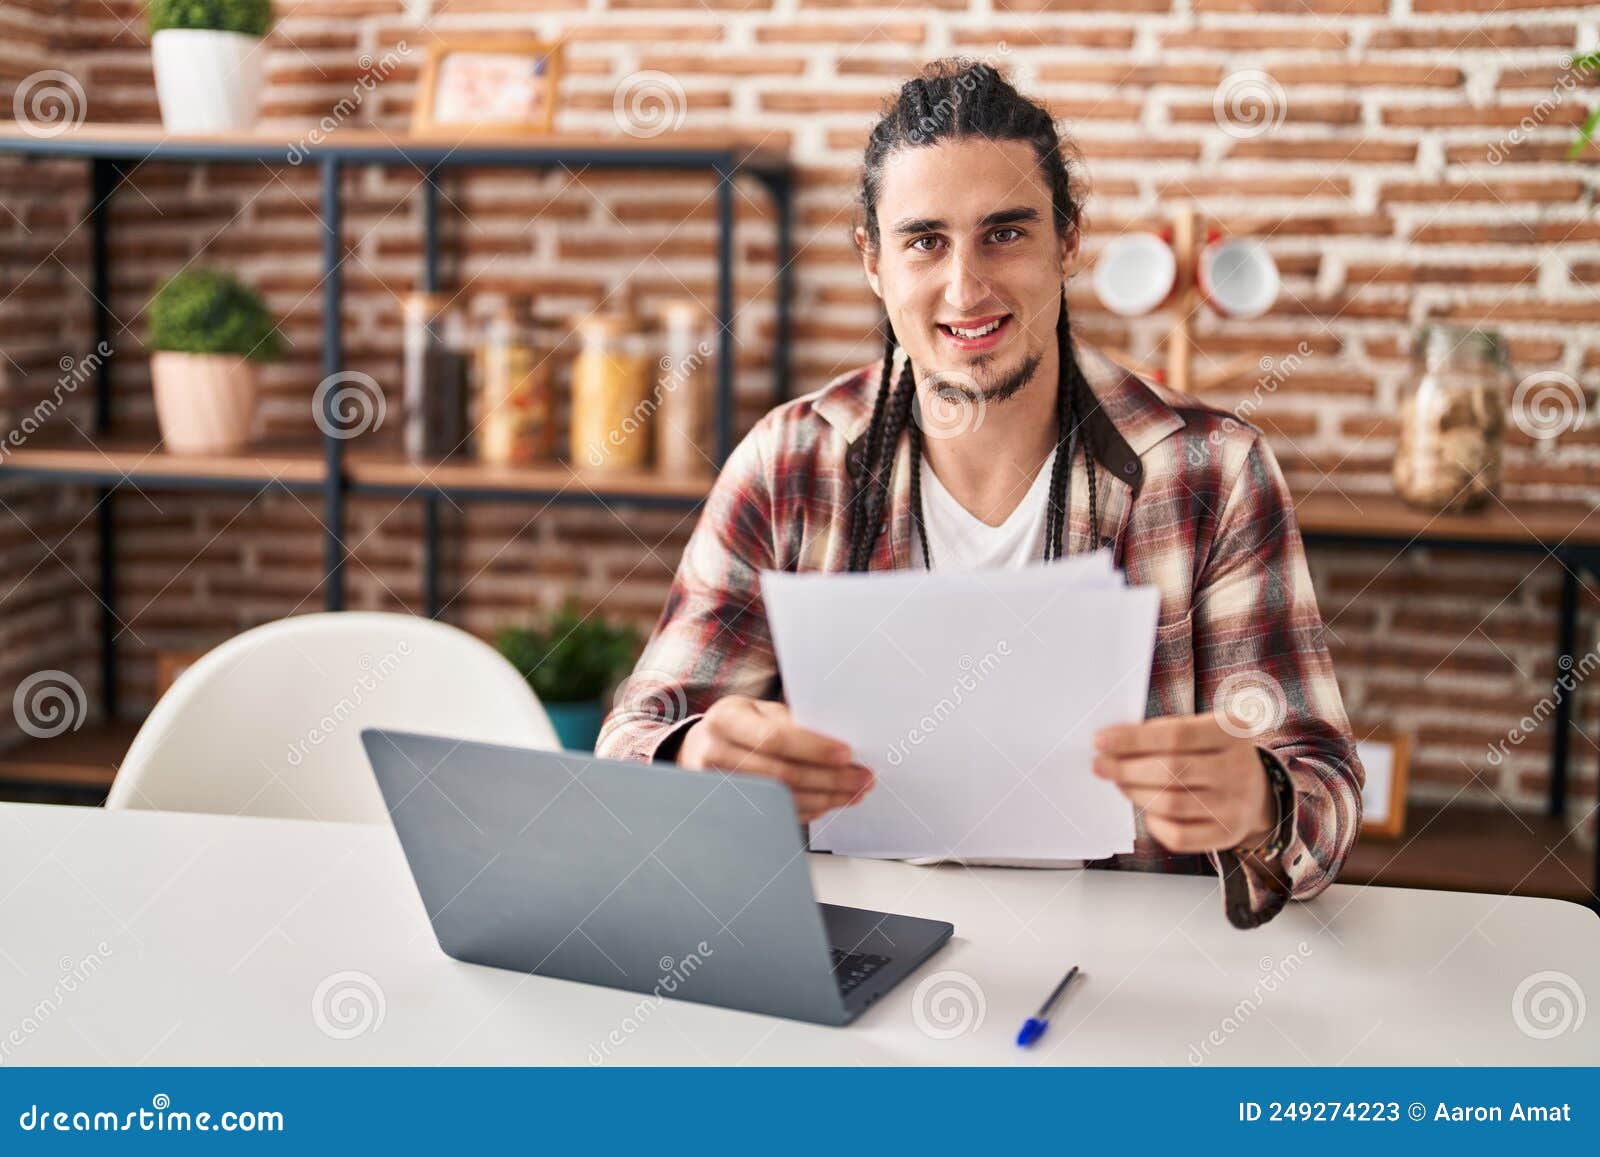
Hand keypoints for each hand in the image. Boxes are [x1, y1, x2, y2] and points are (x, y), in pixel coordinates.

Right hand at [679, 696, 873, 822]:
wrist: (699, 748)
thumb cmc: (738, 724)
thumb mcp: (758, 710)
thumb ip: (791, 722)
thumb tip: (839, 745)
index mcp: (725, 720)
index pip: (774, 738)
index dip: (814, 749)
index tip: (847, 754)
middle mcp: (716, 754)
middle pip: (782, 774)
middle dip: (830, 778)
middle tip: (862, 777)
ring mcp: (719, 788)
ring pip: (783, 799)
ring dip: (826, 798)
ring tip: (855, 791)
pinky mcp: (730, 811)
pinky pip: (778, 814)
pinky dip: (811, 809)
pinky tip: (831, 801)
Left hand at [1091, 714, 1275, 854]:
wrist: (1256, 791)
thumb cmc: (1212, 754)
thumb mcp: (1200, 731)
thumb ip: (1162, 733)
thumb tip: (1111, 746)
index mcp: (1232, 731)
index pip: (1176, 734)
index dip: (1133, 739)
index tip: (1100, 741)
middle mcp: (1239, 768)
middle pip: (1170, 770)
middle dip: (1125, 768)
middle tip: (1100, 765)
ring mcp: (1236, 805)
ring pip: (1170, 803)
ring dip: (1134, 793)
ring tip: (1119, 782)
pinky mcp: (1227, 834)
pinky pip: (1178, 835)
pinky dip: (1153, 823)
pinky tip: (1147, 809)